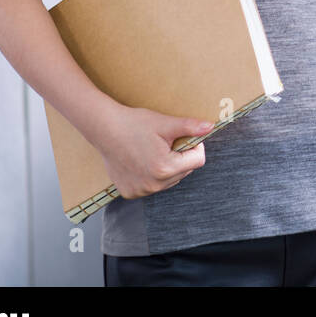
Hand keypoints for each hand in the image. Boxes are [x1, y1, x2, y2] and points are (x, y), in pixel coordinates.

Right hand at [94, 105, 211, 199]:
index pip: (198, 161)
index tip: (183, 138)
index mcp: (165, 168)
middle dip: (181, 157)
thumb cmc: (134, 124)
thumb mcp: (165, 124)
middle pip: (185, 171)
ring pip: (170, 180)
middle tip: (165, 142)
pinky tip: (142, 161)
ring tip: (152, 151)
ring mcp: (141, 191)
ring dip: (168, 167)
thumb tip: (211, 127)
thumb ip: (190, 127)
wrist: (104, 129)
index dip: (194, 146)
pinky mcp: (130, 192)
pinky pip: (153, 185)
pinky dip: (152, 175)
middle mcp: (153, 185)